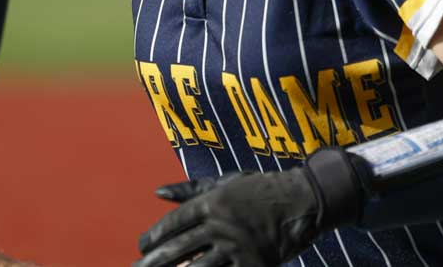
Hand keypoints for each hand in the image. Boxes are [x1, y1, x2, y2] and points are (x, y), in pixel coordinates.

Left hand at [134, 151, 362, 266]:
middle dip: (154, 262)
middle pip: (179, 247)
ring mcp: (237, 247)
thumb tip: (157, 192)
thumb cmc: (258, 190)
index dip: (155, 236)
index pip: (175, 222)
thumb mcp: (223, 183)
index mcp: (212, 202)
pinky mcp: (253, 266)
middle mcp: (221, 224)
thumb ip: (189, 190)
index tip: (141, 245)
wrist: (301, 200)